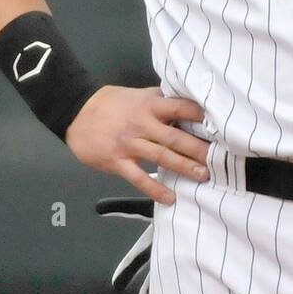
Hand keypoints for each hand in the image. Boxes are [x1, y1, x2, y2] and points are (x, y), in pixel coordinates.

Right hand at [65, 85, 210, 204]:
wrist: (75, 112)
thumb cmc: (110, 103)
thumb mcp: (137, 95)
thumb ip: (159, 100)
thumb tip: (186, 103)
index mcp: (149, 105)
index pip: (179, 108)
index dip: (198, 116)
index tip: (217, 125)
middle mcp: (142, 125)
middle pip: (175, 138)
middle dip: (198, 149)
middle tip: (217, 159)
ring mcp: (130, 144)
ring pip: (162, 157)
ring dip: (184, 167)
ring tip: (203, 176)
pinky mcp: (118, 162)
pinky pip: (139, 178)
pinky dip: (155, 189)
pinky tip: (170, 198)